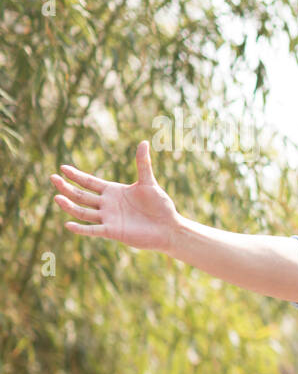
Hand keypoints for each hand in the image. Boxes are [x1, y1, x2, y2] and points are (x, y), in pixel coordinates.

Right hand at [50, 141, 182, 250]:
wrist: (169, 227)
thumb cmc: (160, 205)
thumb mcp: (149, 183)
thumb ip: (143, 164)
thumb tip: (144, 141)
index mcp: (113, 191)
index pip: (90, 182)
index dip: (76, 175)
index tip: (62, 167)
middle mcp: (107, 204)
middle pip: (82, 195)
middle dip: (67, 187)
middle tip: (52, 178)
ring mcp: (108, 218)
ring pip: (83, 212)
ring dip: (70, 206)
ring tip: (57, 197)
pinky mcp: (113, 231)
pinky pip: (93, 230)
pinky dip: (81, 228)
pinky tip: (68, 225)